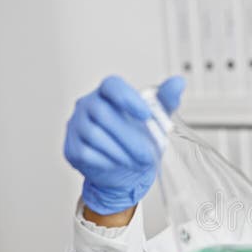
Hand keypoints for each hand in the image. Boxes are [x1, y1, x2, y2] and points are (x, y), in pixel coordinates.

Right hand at [64, 75, 184, 214]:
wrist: (124, 170)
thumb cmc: (137, 139)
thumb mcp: (155, 120)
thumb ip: (165, 100)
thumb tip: (179, 82)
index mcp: (107, 93)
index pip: (112, 85)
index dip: (127, 98)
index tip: (146, 115)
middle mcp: (87, 105)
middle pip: (102, 113)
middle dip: (129, 136)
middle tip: (148, 154)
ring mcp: (76, 126)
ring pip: (94, 135)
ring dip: (121, 151)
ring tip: (138, 161)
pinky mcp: (71, 148)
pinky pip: (86, 153)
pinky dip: (107, 161)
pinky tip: (120, 164)